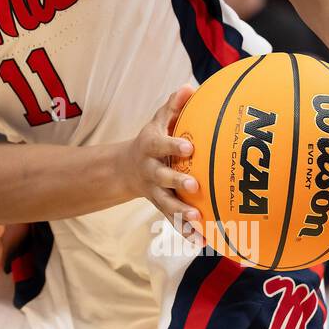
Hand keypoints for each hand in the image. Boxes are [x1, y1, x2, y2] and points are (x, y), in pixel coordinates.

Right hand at [122, 85, 203, 238]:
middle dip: (176, 182)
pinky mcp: (160, 206)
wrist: (126, 168)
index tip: (190, 147)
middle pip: (162, 177)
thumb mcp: (159, 121)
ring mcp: (154, 191)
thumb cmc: (152, 140)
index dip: (174, 146)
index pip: (161, 145)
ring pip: (166, 203)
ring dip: (180, 213)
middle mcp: (151, 170)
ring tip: (197, 219)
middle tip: (194, 186)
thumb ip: (173, 107)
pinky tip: (201, 241)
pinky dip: (185, 232)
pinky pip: (172, 221)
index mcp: (151, 147)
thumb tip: (190, 87)